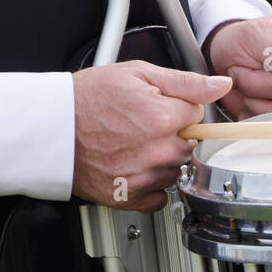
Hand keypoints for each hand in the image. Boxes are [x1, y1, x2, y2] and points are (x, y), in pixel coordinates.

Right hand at [71, 60, 231, 211]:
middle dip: (175, 135)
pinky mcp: (130, 197)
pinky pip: (160, 197)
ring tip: (135, 144)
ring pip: (177, 171)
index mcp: (163, 118)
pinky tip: (135, 167)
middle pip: (190, 146)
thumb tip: (221, 85)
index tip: (163, 108)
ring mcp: (144, 177)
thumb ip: (185, 82)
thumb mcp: (137, 74)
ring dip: (164, 160)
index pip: (199, 117)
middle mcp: (157, 152)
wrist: (51, 129)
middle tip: (145, 125)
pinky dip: (152, 185)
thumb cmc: (86, 99)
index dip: (181, 109)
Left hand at [205, 16, 271, 119]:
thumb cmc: (250, 39)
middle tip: (252, 70)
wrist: (232, 52)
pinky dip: (252, 114)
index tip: (259, 59)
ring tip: (251, 80)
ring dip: (254, 101)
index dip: (270, 78)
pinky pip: (270, 128)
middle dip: (261, 90)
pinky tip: (252, 96)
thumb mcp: (260, 34)